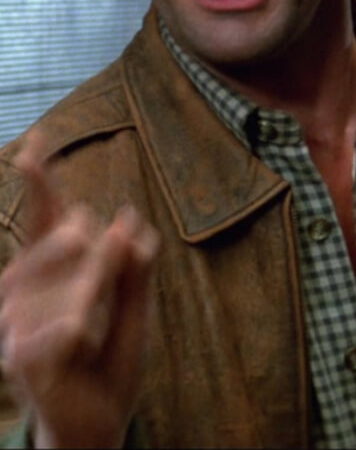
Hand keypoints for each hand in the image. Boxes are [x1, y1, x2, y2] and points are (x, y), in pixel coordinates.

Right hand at [0, 130, 159, 448]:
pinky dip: (93, 332)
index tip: (36, 142)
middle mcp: (21, 289)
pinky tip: (83, 349)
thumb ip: (135, 261)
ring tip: (94, 331)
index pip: (44, 214)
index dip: (40, 178)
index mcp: (49, 270)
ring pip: (81, 277)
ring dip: (104, 303)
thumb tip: (128, 216)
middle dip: (107, 258)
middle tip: (103, 296)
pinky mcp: (21, 354)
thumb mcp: (136, 302)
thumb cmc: (113, 353)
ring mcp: (15, 321)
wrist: (101, 418)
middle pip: (75, 233)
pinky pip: (75, 321)